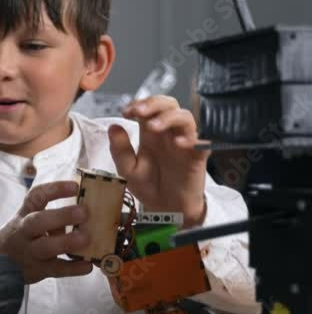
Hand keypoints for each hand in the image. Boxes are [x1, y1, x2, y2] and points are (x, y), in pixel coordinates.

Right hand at [0, 181, 91, 283]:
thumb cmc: (22, 237)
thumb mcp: (28, 222)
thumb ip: (52, 217)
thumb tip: (88, 214)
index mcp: (24, 215)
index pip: (36, 197)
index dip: (55, 190)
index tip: (75, 187)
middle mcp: (24, 232)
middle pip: (38, 222)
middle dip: (61, 216)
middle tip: (84, 212)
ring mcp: (30, 252)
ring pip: (45, 247)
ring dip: (66, 242)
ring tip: (86, 238)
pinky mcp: (38, 270)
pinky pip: (56, 269)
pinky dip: (73, 268)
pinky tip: (87, 264)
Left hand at [110, 95, 209, 227]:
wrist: (165, 209)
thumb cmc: (149, 186)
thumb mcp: (127, 169)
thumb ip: (120, 149)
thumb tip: (113, 127)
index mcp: (150, 133)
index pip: (147, 108)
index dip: (138, 104)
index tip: (127, 112)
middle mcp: (168, 133)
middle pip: (168, 104)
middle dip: (153, 103)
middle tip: (139, 111)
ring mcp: (185, 142)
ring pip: (185, 117)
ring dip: (169, 117)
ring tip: (154, 126)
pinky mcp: (198, 155)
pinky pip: (201, 141)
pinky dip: (191, 138)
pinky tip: (178, 143)